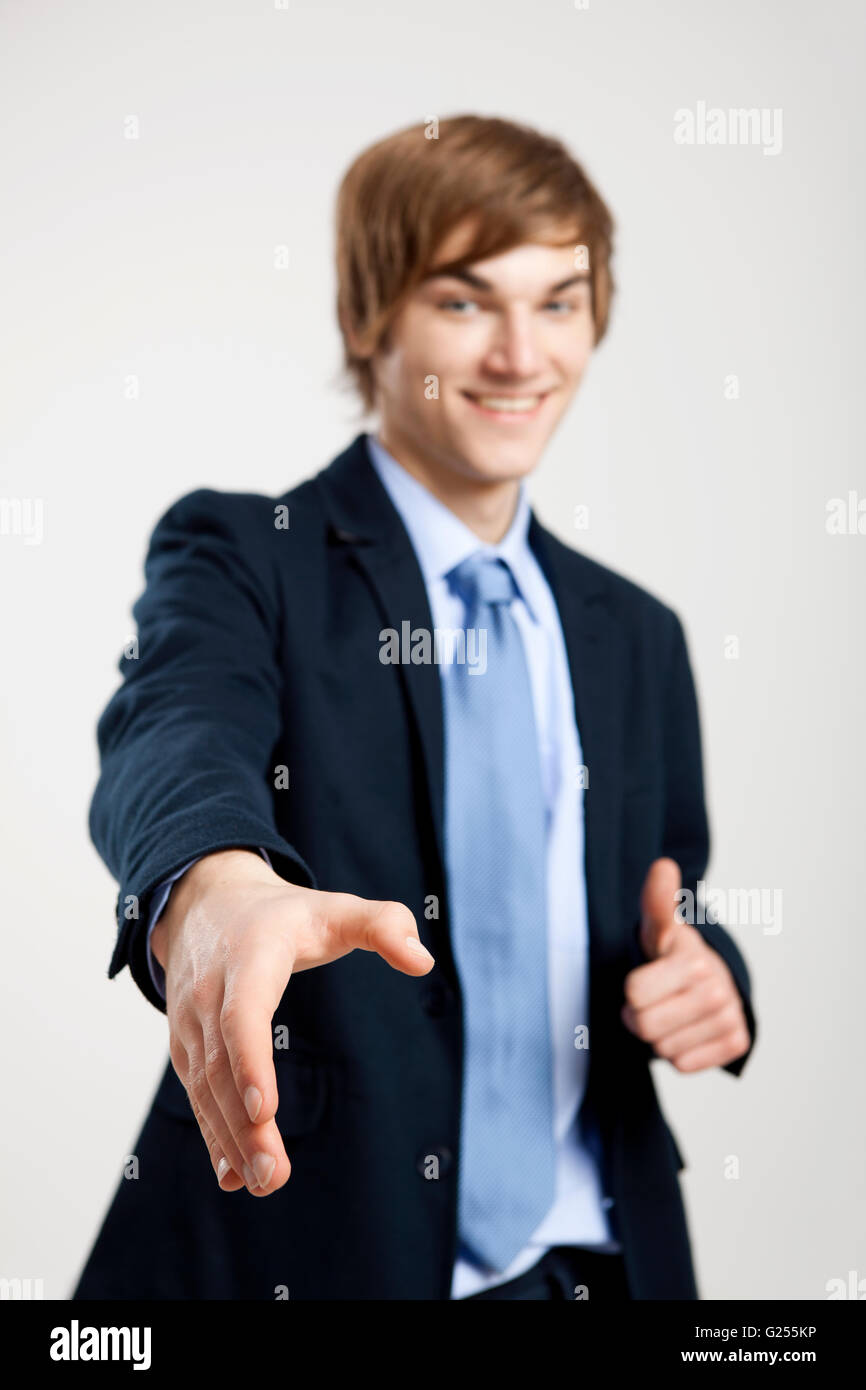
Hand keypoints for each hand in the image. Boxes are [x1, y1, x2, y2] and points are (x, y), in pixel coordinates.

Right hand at [150, 849, 433, 1195]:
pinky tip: (233, 1174)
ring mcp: (191, 1021)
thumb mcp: (336, 908)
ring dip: (230, 1139)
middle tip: (273, 1174)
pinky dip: (213, 1134)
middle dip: (244, 1124)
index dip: (250, 1060)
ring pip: (206, 1087)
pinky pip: (197, 1093)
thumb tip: (423, 961)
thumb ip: (385, 926)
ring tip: (264, 1182)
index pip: (243, 1013)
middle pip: (222, 1065)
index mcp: (250, 957)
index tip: (265, 1110)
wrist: (205, 904)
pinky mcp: (186, 1045)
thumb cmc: (283, 914)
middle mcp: (210, 992)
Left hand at [620, 857, 750, 1072]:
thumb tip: (663, 865)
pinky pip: (684, 1065)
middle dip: (640, 1017)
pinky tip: (689, 1030)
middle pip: (645, 1026)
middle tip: (655, 1001)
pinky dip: (680, 1052)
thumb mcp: (660, 927)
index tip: (646, 979)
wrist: (712, 980)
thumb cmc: (674, 955)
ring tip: (673, 1012)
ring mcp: (730, 1017)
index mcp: (693, 959)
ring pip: (663, 1049)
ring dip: (660, 1035)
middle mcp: (717, 989)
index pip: (633, 994)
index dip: (631, 990)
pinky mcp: (737, 1043)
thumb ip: (656, 900)